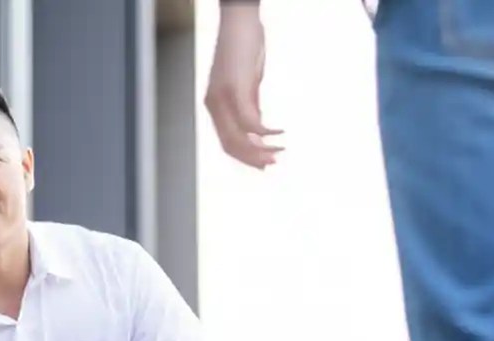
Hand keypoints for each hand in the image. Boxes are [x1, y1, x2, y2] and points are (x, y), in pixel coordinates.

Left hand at [205, 3, 283, 168]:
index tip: (264, 166)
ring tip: (279, 152)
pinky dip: (266, 132)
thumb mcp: (246, 83)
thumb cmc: (244, 48)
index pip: (226, 142)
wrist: (238, 20)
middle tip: (274, 163)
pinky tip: (279, 132)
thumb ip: (250, 105)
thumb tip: (257, 129)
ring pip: (240, 138)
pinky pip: (250, 121)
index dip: (245, 157)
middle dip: (254, 159)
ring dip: (261, 149)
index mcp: (214, 106)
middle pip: (231, 145)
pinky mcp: (235, 90)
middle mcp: (214, 105)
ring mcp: (223, 99)